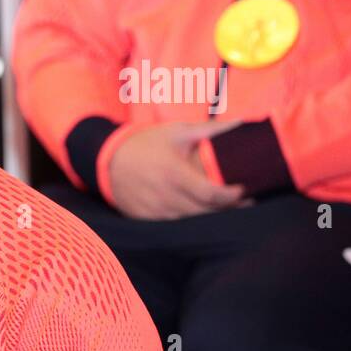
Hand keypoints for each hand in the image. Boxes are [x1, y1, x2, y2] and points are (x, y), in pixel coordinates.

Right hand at [108, 122, 244, 219]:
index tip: (242, 191)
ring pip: (191, 223)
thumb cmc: (147, 143)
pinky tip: (200, 216)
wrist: (108, 160)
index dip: (231, 197)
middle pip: (204, 212)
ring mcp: (154, 210)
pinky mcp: (146, 219)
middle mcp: (164, 195)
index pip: (210, 194)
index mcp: (173, 173)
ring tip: (224, 210)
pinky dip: (190, 224)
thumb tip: (240, 123)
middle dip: (227, 210)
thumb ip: (209, 130)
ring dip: (210, 219)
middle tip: (242, 204)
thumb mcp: (176, 132)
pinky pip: (174, 227)